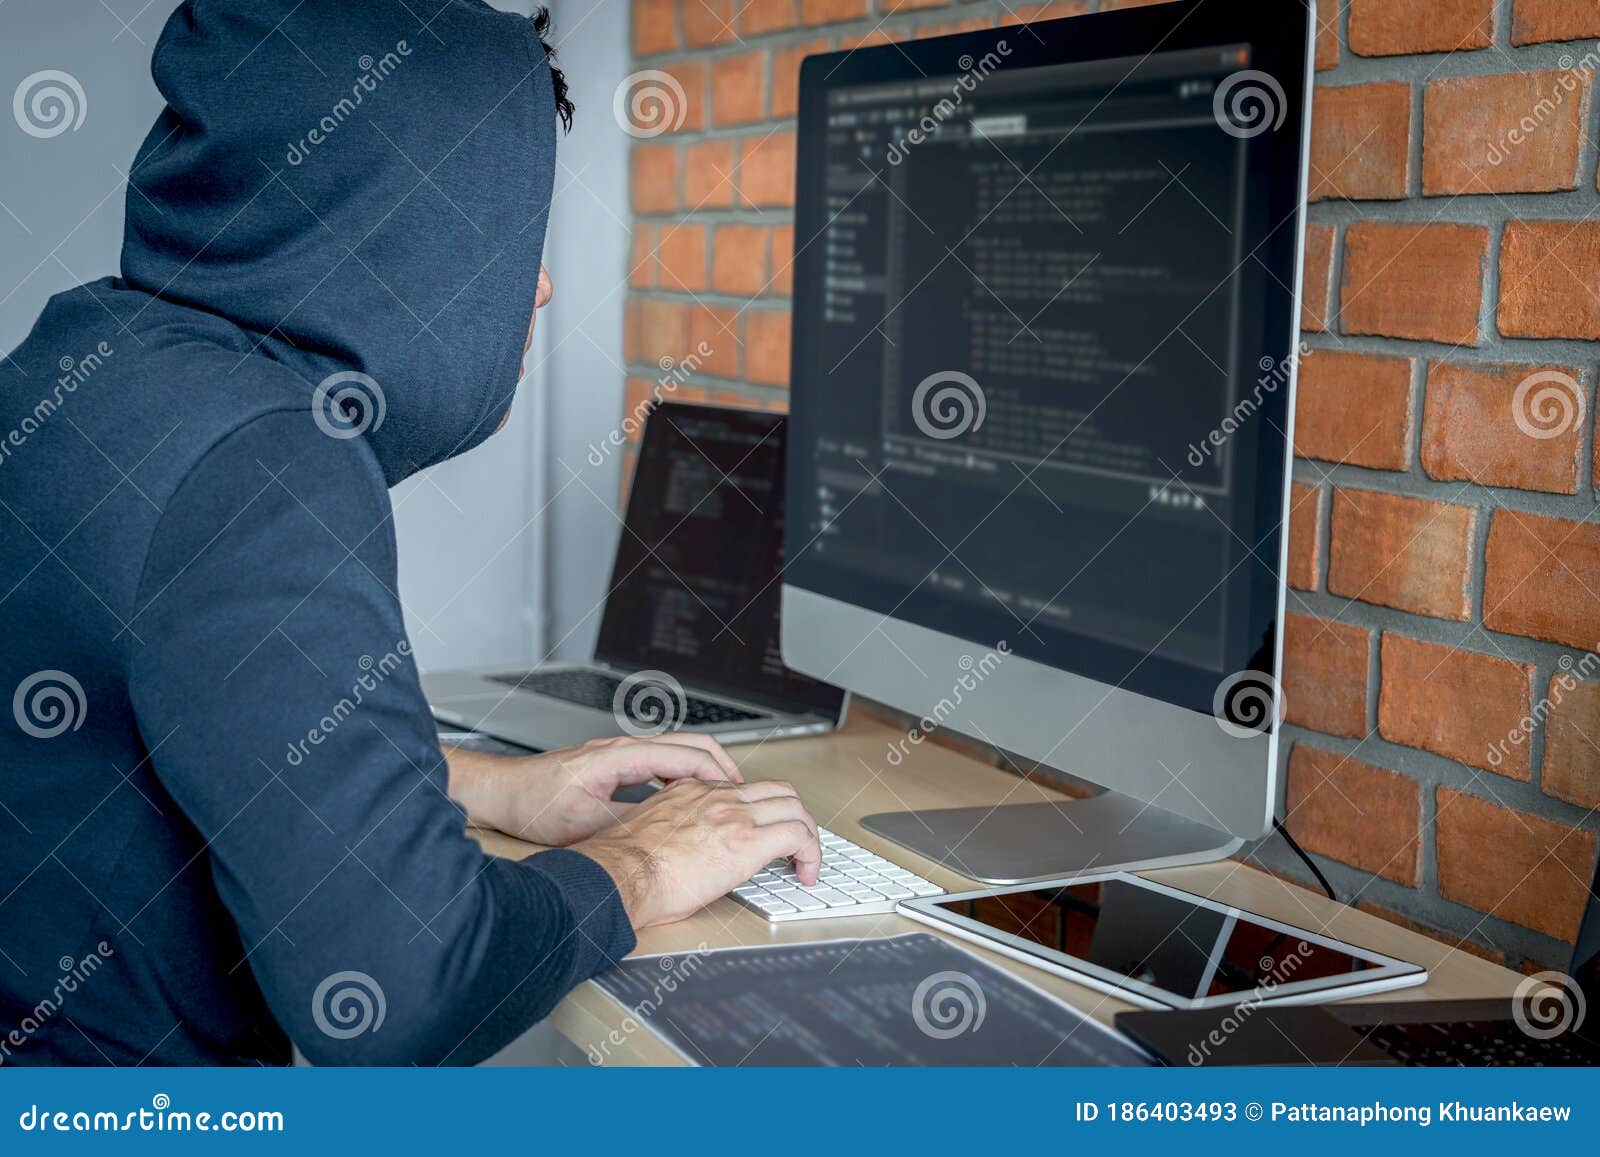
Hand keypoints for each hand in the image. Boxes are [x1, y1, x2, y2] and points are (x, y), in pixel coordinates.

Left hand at [446, 733, 741, 846]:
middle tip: (743, 794)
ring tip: (722, 798)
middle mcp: (622, 748)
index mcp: (620, 755)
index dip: (719, 775)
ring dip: (703, 770)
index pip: (686, 754)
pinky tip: (684, 800)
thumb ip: (624, 825)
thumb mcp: (581, 823)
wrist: (500, 791)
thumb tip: (663, 834)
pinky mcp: (612, 766)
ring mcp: (618, 755)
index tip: (739, 794)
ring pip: (676, 751)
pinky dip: (682, 776)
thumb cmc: (530, 802)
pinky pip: (660, 763)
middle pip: (690, 744)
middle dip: (722, 767)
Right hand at [574, 779, 821, 927]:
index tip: (765, 830)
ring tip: (806, 859)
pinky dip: (812, 853)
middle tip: (797, 843)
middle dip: (795, 817)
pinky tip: (807, 872)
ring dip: (807, 834)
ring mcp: (735, 815)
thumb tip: (689, 850)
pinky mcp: (748, 842)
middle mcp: (717, 797)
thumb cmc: (625, 864)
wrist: (622, 874)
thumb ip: (677, 828)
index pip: (744, 789)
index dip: (763, 810)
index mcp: (692, 792)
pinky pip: (799, 836)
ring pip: (794, 807)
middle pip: (778, 791)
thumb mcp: (653, 829)